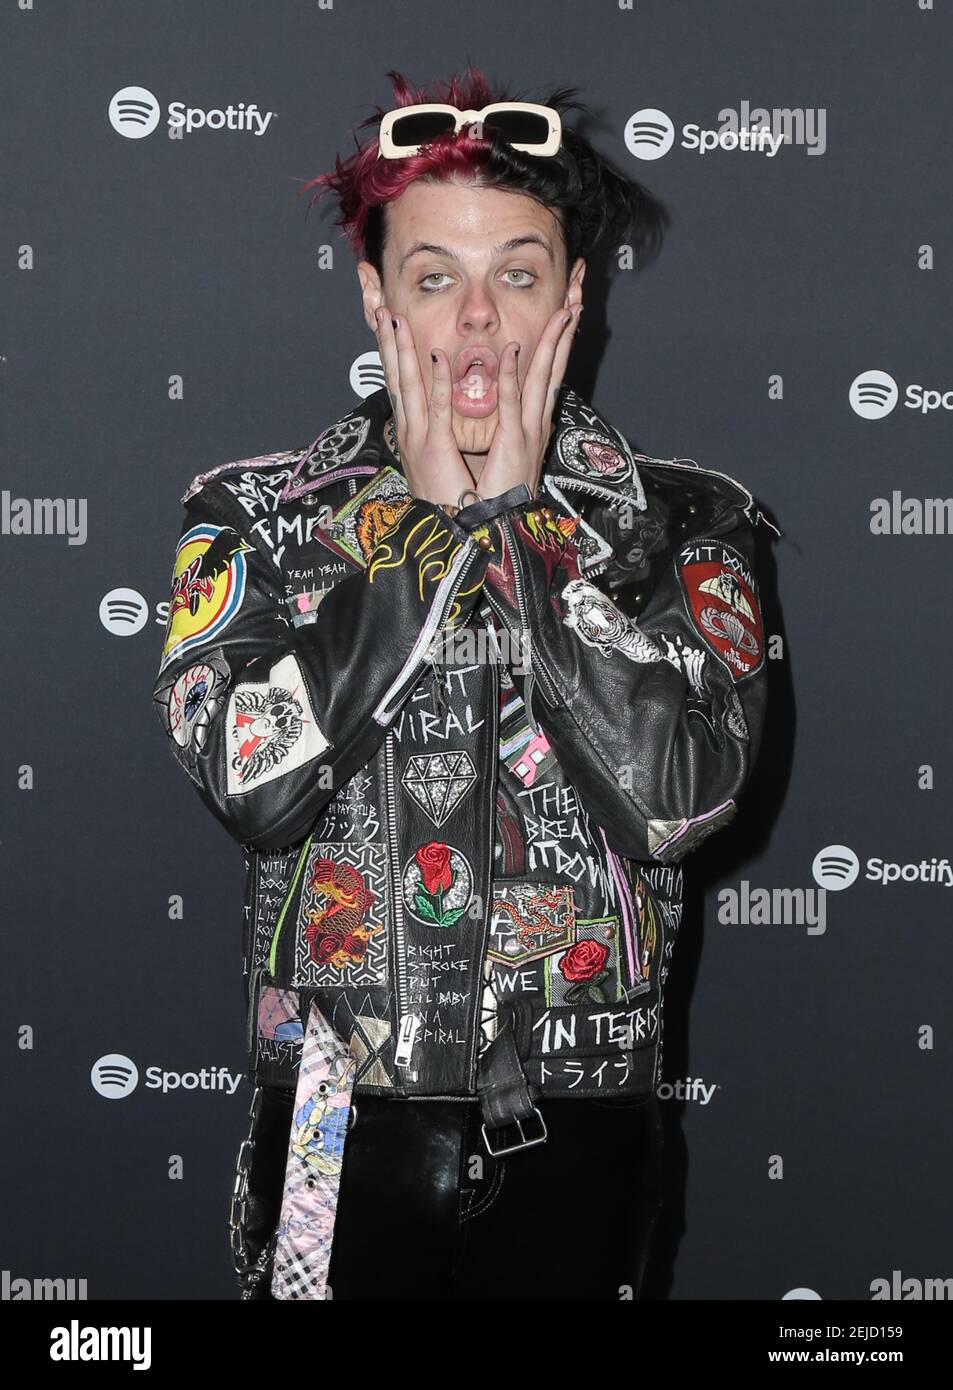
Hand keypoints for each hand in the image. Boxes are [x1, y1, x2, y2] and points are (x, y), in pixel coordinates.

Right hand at [372, 303, 474, 509]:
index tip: (388, 323)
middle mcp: (410, 430)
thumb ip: (438, 433)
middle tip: (378, 308)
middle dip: (386, 341)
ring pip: (406, 384)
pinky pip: (436, 408)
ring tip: (394, 319)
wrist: (449, 530)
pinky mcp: (434, 448)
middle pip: (394, 376)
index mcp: (414, 431)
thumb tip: (437, 415)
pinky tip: (434, 356)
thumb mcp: (441, 459)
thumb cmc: (452, 499)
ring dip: (400, 350)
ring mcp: (418, 437)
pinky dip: (436, 381)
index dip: (393, 352)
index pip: (400, 382)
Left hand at [475, 303, 580, 501]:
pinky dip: (513, 376)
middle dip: (567, 331)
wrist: (496, 526)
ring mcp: (529, 431)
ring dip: (553, 343)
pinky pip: (513, 403)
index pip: (547, 372)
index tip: (566, 309)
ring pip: (543, 377)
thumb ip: (502, 423)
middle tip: (578, 294)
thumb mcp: (499, 449)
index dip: (558, 340)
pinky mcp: (514, 442)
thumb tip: (499, 402)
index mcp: (531, 422)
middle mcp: (537, 422)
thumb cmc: (491, 492)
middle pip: (555, 366)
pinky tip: (514, 351)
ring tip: (564, 310)